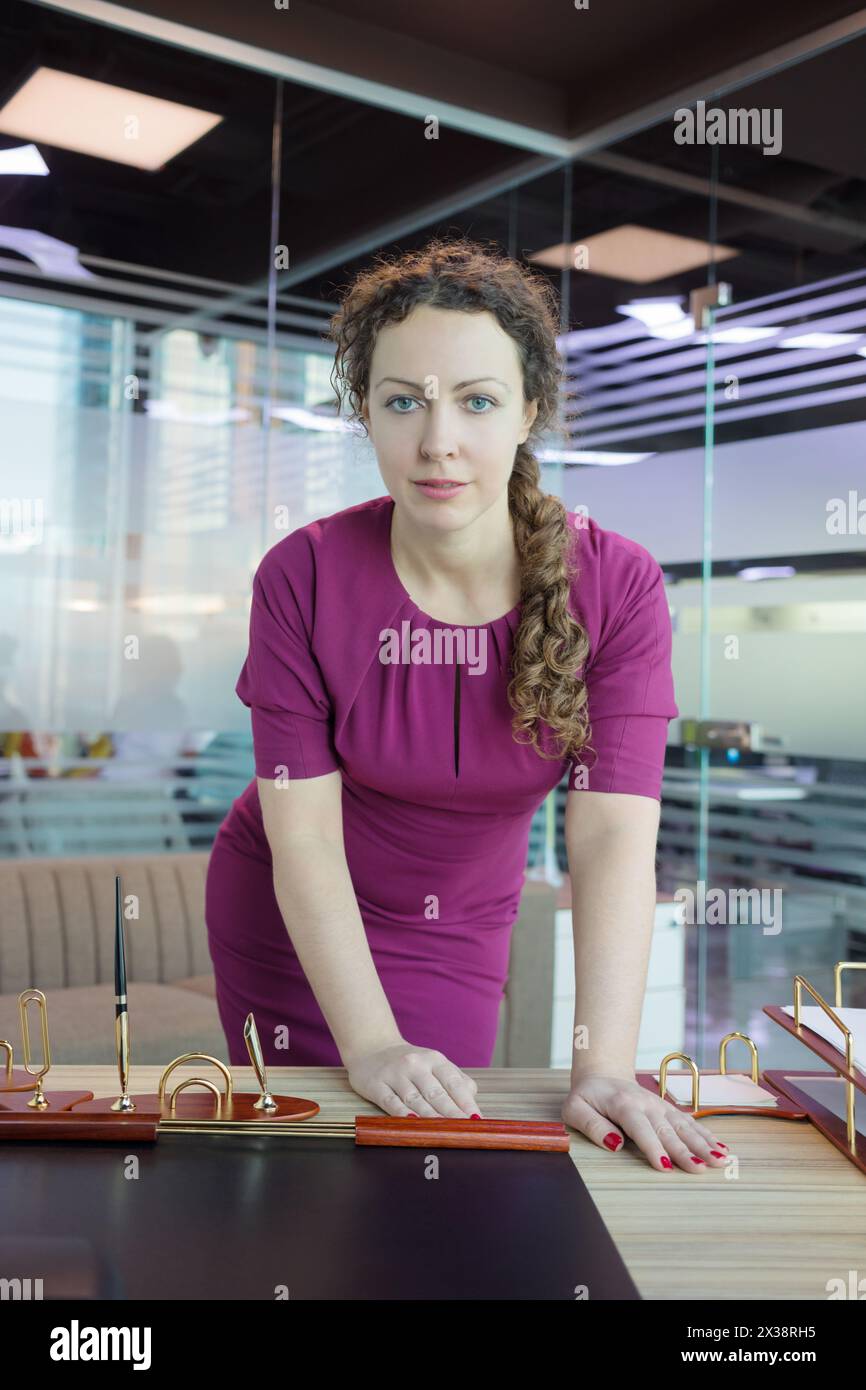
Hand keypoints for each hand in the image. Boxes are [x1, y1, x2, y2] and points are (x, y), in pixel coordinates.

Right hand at [346, 1040, 482, 1118]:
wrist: (371, 1047)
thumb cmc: (410, 1063)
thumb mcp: (434, 1063)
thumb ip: (455, 1079)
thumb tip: (471, 1100)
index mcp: (434, 1059)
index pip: (454, 1082)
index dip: (466, 1102)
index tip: (477, 1120)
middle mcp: (415, 1064)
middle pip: (436, 1093)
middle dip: (452, 1114)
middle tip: (465, 1130)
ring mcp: (395, 1074)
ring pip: (415, 1099)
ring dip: (431, 1117)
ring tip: (444, 1133)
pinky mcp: (376, 1085)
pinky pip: (390, 1102)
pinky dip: (402, 1114)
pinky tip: (412, 1123)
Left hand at [561, 1072, 728, 1172]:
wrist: (602, 1074)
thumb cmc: (587, 1096)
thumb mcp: (575, 1109)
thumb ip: (592, 1126)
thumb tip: (614, 1144)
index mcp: (623, 1105)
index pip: (641, 1129)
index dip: (653, 1148)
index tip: (666, 1167)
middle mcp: (647, 1105)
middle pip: (668, 1130)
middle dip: (686, 1150)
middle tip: (702, 1168)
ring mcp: (660, 1106)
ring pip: (684, 1126)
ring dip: (703, 1143)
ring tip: (721, 1160)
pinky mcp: (668, 1110)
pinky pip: (689, 1123)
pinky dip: (706, 1135)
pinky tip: (721, 1148)